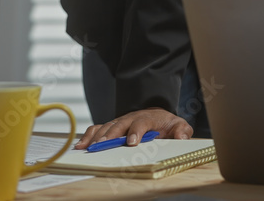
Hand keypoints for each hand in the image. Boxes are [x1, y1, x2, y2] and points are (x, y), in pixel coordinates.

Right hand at [74, 107, 191, 148]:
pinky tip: (81, 145)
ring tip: (90, 147)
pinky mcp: (111, 126)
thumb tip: (181, 137)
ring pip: (106, 126)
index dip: (136, 131)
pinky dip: (88, 135)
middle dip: (111, 134)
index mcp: (148, 117)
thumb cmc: (167, 124)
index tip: (132, 142)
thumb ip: (182, 130)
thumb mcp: (179, 125)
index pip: (141, 122)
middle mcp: (131, 118)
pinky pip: (97, 128)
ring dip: (97, 136)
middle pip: (119, 124)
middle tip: (104, 145)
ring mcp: (120, 121)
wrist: (157, 116)